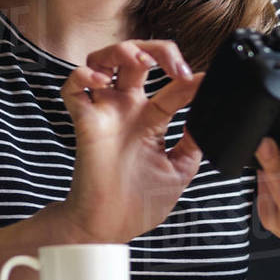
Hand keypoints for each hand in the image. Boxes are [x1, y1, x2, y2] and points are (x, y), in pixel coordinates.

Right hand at [53, 40, 203, 242]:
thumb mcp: (178, 172)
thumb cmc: (137, 203)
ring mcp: (105, 112)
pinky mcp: (84, 122)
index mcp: (150, 119)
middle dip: (158, 51)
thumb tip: (207, 120)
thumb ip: (193, 144)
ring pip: (104, 60)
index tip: (205, 81)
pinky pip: (73, 88)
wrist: (108, 228)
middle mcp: (127, 109)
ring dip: (122, 51)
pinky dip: (82, 76)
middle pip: (137, 58)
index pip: (172, 85)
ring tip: (141, 61)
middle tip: (176, 67)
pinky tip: (101, 81)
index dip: (189, 78)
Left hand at [254, 70, 279, 247]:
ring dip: (265, 169)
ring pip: (267, 192)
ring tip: (266, 147)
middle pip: (278, 190)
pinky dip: (263, 179)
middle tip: (263, 141)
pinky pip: (261, 198)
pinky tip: (267, 166)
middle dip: (270, 165)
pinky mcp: (272, 224)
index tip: (271, 146)